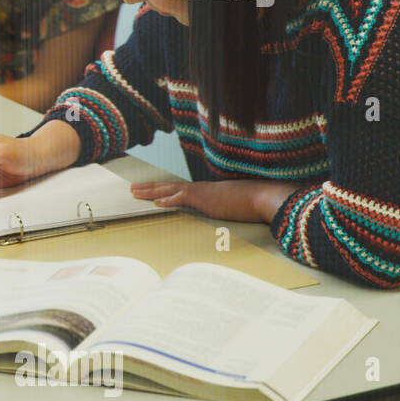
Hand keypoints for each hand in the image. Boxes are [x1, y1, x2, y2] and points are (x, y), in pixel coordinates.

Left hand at [130, 179, 302, 222]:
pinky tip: (156, 202)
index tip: (149, 191)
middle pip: (169, 187)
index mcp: (207, 191)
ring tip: (135, 193)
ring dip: (151, 192)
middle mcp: (202, 189)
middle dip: (149, 188)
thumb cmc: (255, 203)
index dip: (163, 189)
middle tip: (132, 189)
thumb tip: (224, 213)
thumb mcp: (235, 207)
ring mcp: (204, 192)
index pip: (180, 189)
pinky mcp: (208, 198)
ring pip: (171, 190)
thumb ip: (226, 208)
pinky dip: (169, 199)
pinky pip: (184, 198)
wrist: (267, 197)